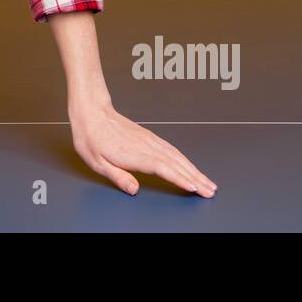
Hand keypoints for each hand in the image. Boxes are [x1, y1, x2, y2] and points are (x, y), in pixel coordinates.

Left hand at [69, 97, 217, 197]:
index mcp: (133, 153)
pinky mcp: (149, 137)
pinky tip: (190, 166)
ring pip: (177, 155)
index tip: (194, 187)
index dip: (179, 178)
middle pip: (176, 163)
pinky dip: (185, 159)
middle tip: (211, 190)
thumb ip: (117, 176)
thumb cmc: (91, 136)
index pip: (162, 168)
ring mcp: (149, 140)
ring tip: (207, 181)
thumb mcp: (95, 161)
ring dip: (194, 169)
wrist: (91, 111)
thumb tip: (134, 190)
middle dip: (195, 177)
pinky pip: (171, 149)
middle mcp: (145, 146)